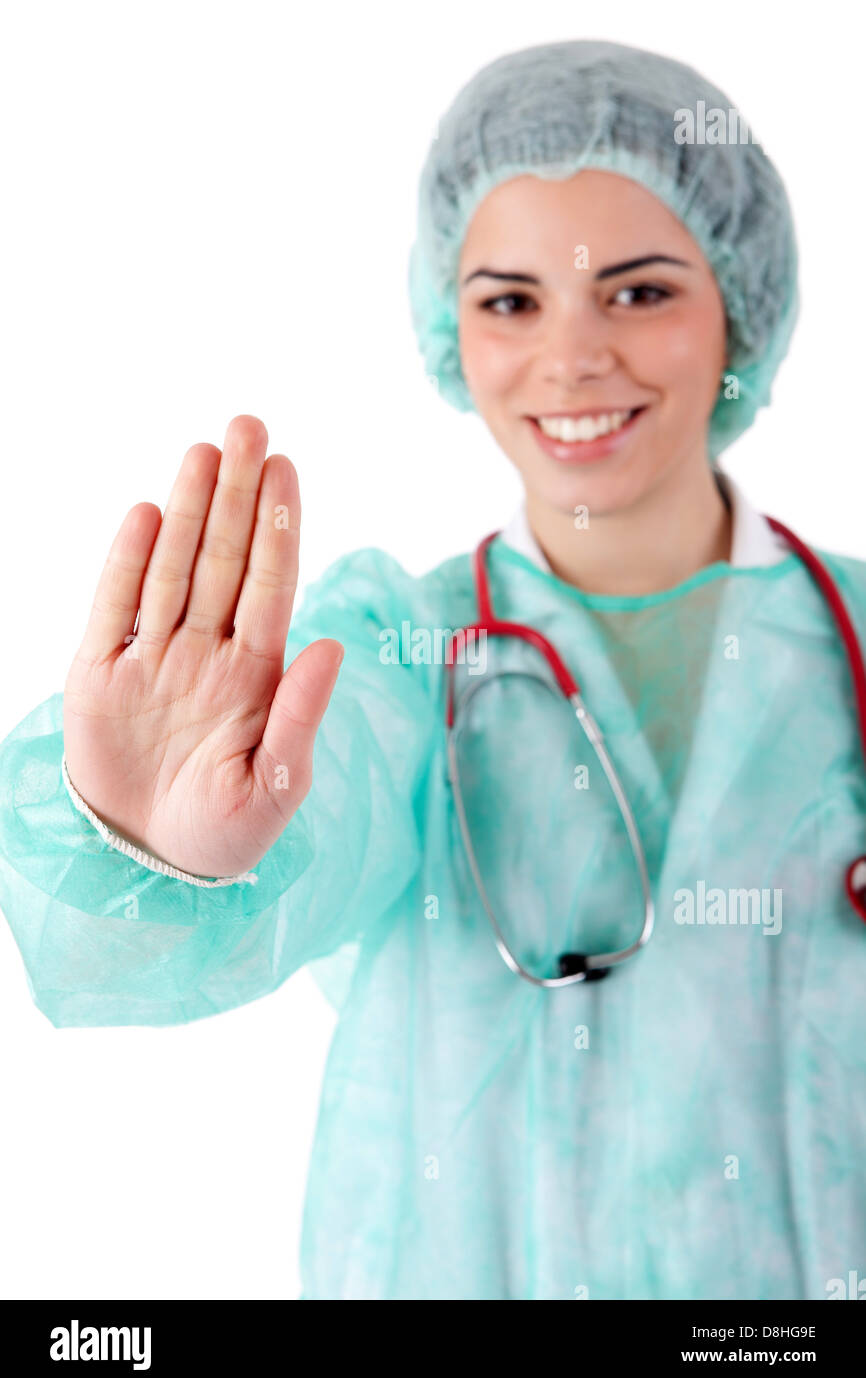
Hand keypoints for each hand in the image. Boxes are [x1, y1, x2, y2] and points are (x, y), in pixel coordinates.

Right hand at [63, 414, 343, 877]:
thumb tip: (333, 645)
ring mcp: (154, 659)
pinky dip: (126, 564)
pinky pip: (114, 610)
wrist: (152, 865)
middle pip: (225, 560)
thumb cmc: (226, 831)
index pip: (271, 585)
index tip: (287, 468)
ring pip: (173, 570)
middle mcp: (208, 653)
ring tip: (203, 451)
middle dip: (238, 495)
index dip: (280, 527)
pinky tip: (147, 515)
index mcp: (257, 674)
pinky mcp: (101, 676)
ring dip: (189, 511)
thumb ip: (300, 717)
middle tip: (249, 426)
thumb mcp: (276, 788)